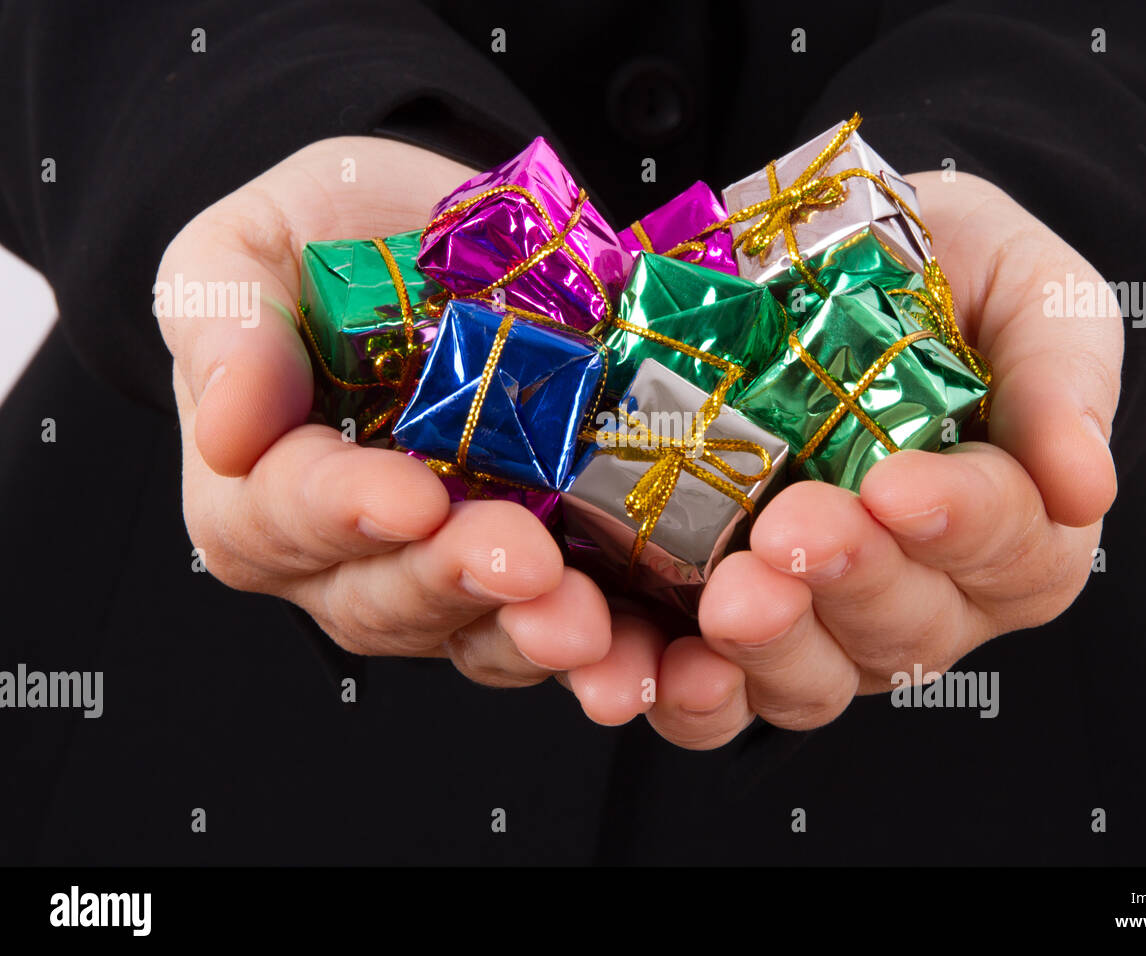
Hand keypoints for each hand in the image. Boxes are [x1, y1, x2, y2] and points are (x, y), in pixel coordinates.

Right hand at [156, 136, 653, 717]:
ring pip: (472, 633)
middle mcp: (346, 554)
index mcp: (259, 484)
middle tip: (523, 562)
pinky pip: (555, 624)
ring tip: (584, 627)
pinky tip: (640, 650)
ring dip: (531, 637)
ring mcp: (444, 570)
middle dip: (454, 582)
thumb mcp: (250, 250)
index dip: (341, 513)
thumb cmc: (326, 240)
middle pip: (382, 599)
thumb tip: (226, 428)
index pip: (279, 519)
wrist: (436, 239)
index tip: (408, 497)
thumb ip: (225, 324)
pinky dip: (602, 643)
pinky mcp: (533, 569)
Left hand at [646, 171, 1122, 748]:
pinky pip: (723, 697)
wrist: (835, 268)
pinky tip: (666, 673)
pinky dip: (695, 699)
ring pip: (818, 678)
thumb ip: (1063, 372)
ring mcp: (829, 622)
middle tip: (792, 531)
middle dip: (851, 584)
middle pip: (908, 626)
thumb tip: (1085, 487)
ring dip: (772, 650)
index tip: (898, 485)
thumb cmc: (948, 278)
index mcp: (1014, 526)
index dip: (959, 526)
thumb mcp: (1027, 291)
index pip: (1011, 551)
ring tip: (730, 603)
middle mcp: (929, 595)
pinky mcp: (738, 626)